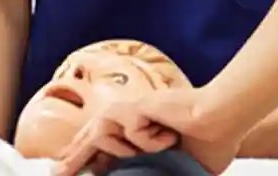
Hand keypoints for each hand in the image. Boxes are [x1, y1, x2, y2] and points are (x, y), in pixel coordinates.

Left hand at [54, 88, 242, 175]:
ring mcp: (130, 112)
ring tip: (157, 144)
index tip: (70, 172)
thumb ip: (160, 174)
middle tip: (55, 174)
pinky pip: (132, 135)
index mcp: (137, 136)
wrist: (222, 121)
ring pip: (101, 136)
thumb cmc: (209, 143)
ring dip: (125, 151)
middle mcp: (128, 121)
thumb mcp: (179, 169)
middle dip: (71, 159)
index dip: (85, 161)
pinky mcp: (135, 107)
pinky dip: (152, 142)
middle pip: (89, 140)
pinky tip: (169, 135)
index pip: (102, 150)